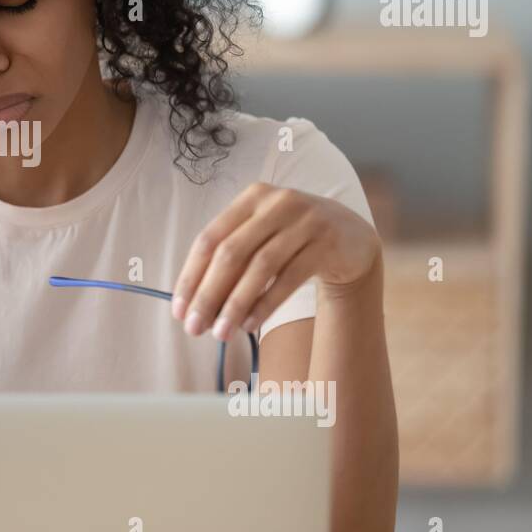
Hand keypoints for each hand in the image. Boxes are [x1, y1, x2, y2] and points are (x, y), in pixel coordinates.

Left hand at [170, 182, 380, 340]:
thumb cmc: (292, 242)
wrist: (352, 239)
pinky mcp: (327, 242)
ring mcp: (305, 220)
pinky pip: (290, 277)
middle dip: (209, 294)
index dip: (191, 276)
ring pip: (260, 266)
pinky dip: (266, 303)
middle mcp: (277, 202)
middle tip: (194, 328)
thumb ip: (230, 261)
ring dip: (236, 304)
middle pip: (232, 252)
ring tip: (221, 333)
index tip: (179, 311)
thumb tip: (193, 304)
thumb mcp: (260, 238)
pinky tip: (251, 324)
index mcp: (252, 198)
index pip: (209, 238)